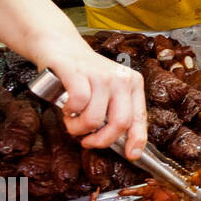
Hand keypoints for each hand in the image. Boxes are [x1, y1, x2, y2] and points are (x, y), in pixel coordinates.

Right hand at [36, 38, 147, 159]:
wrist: (61, 46)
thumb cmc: (84, 74)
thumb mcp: (107, 91)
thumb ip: (113, 111)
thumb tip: (119, 143)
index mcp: (133, 84)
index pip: (139, 117)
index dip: (136, 139)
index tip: (131, 154)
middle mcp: (121, 79)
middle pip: (120, 122)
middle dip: (101, 140)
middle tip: (87, 141)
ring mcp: (101, 75)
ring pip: (95, 118)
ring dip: (78, 128)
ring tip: (72, 120)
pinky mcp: (79, 72)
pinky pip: (79, 103)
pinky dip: (70, 112)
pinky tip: (67, 108)